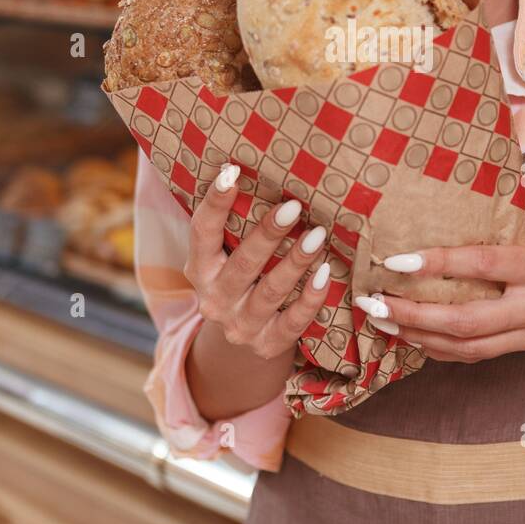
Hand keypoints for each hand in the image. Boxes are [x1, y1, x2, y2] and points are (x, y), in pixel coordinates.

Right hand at [183, 164, 331, 360]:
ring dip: (296, 261)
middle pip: (243, 262)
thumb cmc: (240, 284)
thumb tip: (258, 170)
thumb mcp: (225, 259)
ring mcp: (240, 326)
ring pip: (271, 290)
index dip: (215, 203)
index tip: (231, 171)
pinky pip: (293, 321)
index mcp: (199, 269)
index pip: (202, 232)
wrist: (238, 352)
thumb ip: (234, 227)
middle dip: (269, 233)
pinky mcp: (267, 345)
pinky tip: (325, 273)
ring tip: (318, 234)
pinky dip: (311, 298)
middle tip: (294, 206)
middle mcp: (214, 299)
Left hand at [354, 210, 524, 361]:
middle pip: (465, 321)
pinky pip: (478, 356)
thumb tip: (460, 202)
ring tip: (381, 322)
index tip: (395, 260)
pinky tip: (413, 337)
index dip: (436, 265)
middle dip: (412, 316)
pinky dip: (441, 350)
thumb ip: (513, 218)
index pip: (481, 266)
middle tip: (372, 304)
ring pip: (467, 348)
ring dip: (419, 338)